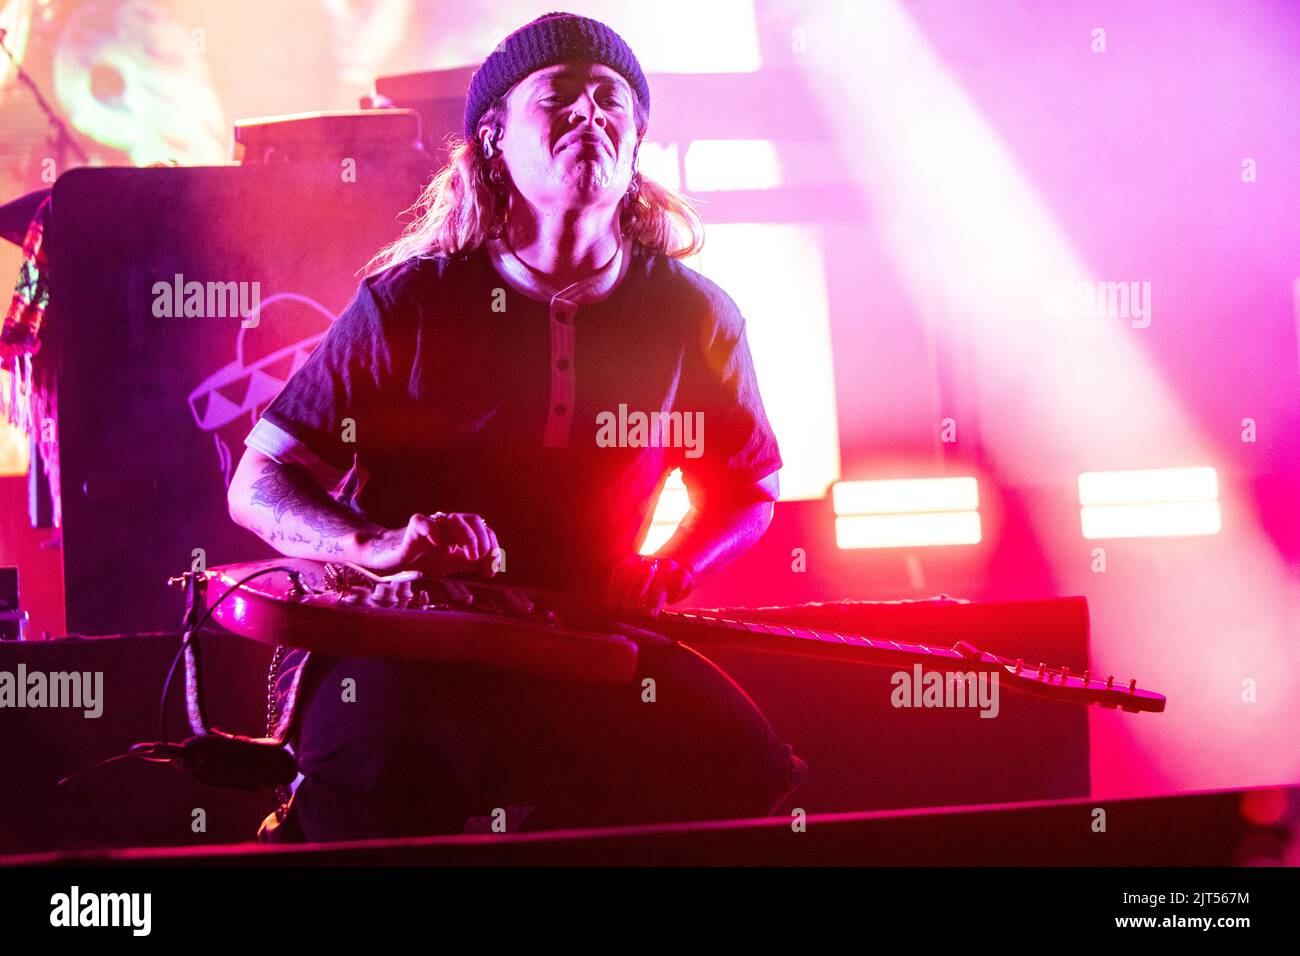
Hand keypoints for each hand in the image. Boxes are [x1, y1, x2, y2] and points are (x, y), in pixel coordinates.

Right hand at [361, 512, 501, 576]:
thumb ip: (470, 563)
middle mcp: (449, 523)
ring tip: (471, 556)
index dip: (493, 548)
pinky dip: (434, 531)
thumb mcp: (452, 564)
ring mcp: (432, 523)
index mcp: (460, 530)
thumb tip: (492, 568)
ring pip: (454, 519)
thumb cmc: (425, 559)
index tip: (492, 571)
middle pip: (473, 520)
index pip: (484, 530)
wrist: (395, 562)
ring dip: (467, 536)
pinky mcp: (413, 528)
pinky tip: (439, 544)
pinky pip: (424, 522)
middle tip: (480, 560)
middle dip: (483, 539)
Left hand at [605, 554, 695, 615]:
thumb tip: (610, 610)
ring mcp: (668, 567)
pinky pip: (681, 582)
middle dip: (636, 590)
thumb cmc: (645, 585)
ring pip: (662, 580)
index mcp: (633, 561)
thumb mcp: (630, 585)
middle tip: (629, 609)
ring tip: (649, 614)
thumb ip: (620, 595)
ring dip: (655, 599)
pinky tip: (670, 602)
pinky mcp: (684, 575)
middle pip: (644, 572)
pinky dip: (675, 593)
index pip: (623, 570)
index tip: (613, 606)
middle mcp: (651, 561)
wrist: (673, 571)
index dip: (617, 588)